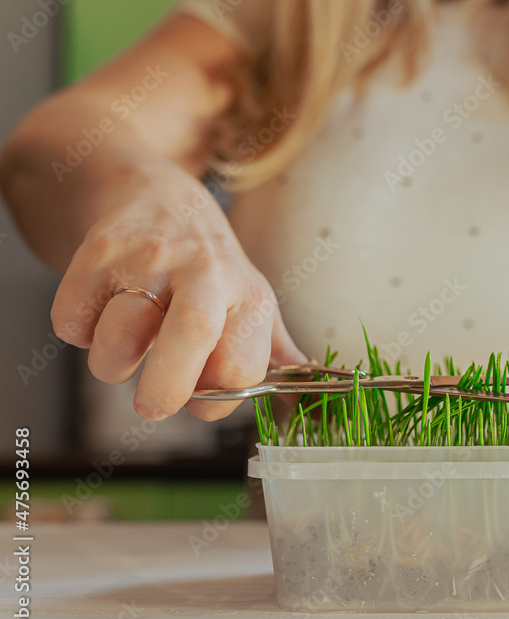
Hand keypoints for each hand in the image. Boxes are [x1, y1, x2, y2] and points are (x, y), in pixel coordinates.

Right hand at [50, 161, 307, 421]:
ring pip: (118, 341)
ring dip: (112, 366)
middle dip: (165, 391)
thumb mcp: (252, 303)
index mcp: (249, 296)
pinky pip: (73, 320)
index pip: (239, 367)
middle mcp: (206, 270)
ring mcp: (151, 256)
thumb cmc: (209, 267)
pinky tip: (101, 313)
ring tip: (127, 346)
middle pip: (191, 333)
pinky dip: (78, 332)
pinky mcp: (99, 249)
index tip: (202, 395)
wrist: (154, 193)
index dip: (216, 399)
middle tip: (153, 406)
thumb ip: (276, 357)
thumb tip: (307, 402)